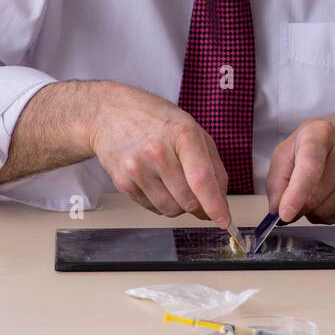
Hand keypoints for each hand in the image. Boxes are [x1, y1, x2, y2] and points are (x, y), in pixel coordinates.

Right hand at [89, 83, 230, 227]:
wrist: (111, 114)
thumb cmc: (156, 120)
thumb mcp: (192, 129)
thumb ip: (213, 164)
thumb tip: (221, 199)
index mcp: (183, 134)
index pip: (201, 179)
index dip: (215, 205)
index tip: (223, 220)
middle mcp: (158, 152)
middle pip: (188, 200)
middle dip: (201, 208)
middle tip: (203, 201)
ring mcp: (138, 168)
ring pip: (171, 210)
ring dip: (181, 206)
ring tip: (176, 184)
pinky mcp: (123, 182)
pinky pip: (153, 208)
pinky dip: (163, 203)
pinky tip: (158, 182)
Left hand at [266, 104, 334, 224]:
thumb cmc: (326, 140)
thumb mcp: (293, 145)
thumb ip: (278, 176)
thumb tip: (276, 208)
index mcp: (321, 134)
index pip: (309, 167)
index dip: (296, 193)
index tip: (285, 214)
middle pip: (314, 198)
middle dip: (297, 205)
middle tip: (293, 197)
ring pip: (325, 212)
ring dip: (312, 211)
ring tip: (316, 190)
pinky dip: (326, 213)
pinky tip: (329, 195)